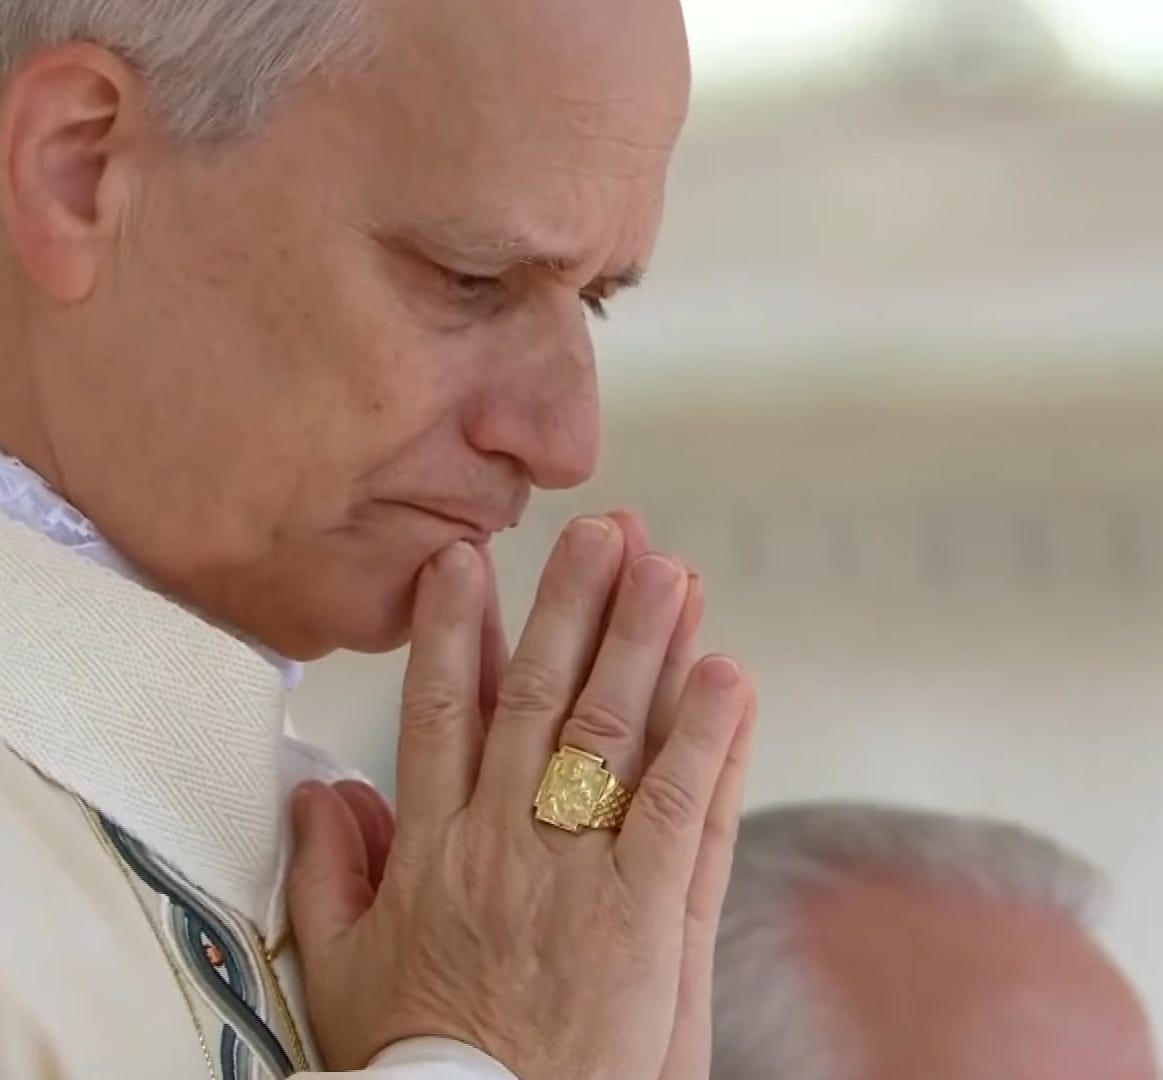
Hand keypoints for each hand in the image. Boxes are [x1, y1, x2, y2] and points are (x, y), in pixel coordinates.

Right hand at [288, 516, 754, 1078]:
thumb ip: (328, 872)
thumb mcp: (340, 969)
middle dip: (571, 606)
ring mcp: (577, 873)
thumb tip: (321, 788)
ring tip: (671, 570)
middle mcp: (504, 840)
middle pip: (540, 698)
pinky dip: (708, 737)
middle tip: (602, 531)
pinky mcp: (645, 917)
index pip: (441, 712)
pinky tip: (729, 675)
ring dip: (645, 644)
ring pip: (612, 732)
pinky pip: (679, 809)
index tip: (466, 561)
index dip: (456, 630)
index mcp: (432, 847)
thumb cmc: (417, 1064)